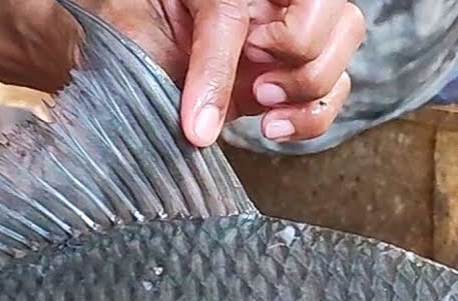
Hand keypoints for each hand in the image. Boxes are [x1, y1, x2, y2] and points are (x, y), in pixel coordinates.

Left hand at [92, 0, 365, 146]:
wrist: (113, 50)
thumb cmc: (126, 26)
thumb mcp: (146, 33)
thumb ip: (191, 66)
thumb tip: (204, 130)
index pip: (260, 6)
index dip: (248, 48)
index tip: (227, 77)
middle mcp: (271, 0)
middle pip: (335, 14)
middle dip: (298, 53)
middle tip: (254, 78)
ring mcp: (285, 34)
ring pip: (344, 44)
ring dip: (309, 84)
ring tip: (262, 99)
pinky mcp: (288, 74)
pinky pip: (332, 91)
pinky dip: (311, 116)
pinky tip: (273, 125)